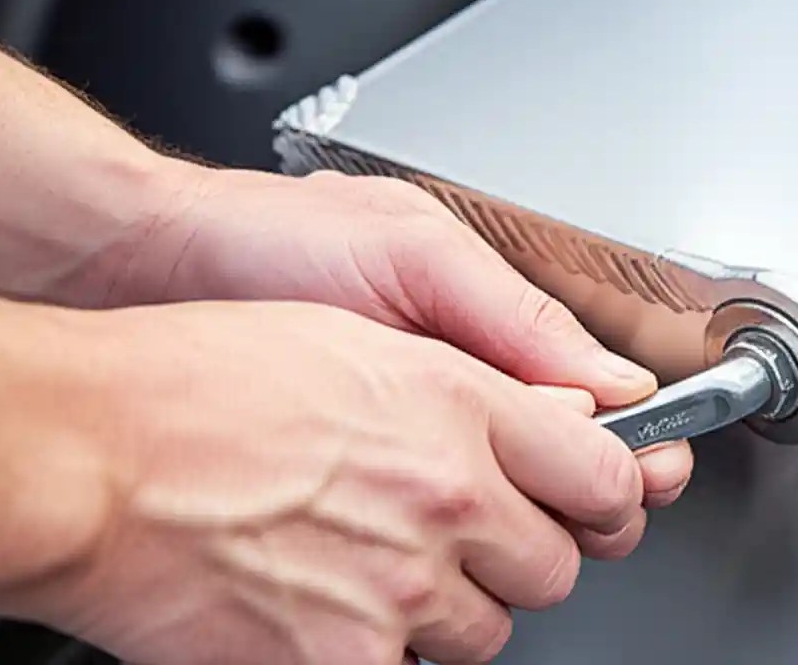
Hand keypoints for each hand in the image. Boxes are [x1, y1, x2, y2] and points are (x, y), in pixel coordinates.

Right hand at [47, 300, 651, 664]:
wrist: (92, 451)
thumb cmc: (201, 378)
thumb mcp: (360, 335)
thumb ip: (474, 383)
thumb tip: (555, 416)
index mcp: (459, 406)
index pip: (604, 474)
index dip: (609, 495)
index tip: (595, 502)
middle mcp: (445, 497)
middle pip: (557, 566)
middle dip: (522, 556)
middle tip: (467, 536)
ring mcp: (400, 587)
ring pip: (490, 632)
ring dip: (452, 610)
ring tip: (377, 567)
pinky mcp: (343, 660)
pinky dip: (384, 651)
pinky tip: (331, 607)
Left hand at [102, 164, 692, 507]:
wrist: (149, 266)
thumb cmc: (273, 241)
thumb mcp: (415, 255)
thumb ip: (517, 318)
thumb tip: (616, 384)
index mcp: (493, 340)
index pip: (597, 409)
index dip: (634, 448)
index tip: (648, 476)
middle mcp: (460, 400)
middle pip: (565, 474)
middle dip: (596, 499)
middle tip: (591, 517)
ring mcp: (410, 447)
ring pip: (506, 512)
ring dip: (531, 527)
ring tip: (521, 531)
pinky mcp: (357, 487)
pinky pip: (428, 531)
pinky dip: (452, 550)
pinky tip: (449, 556)